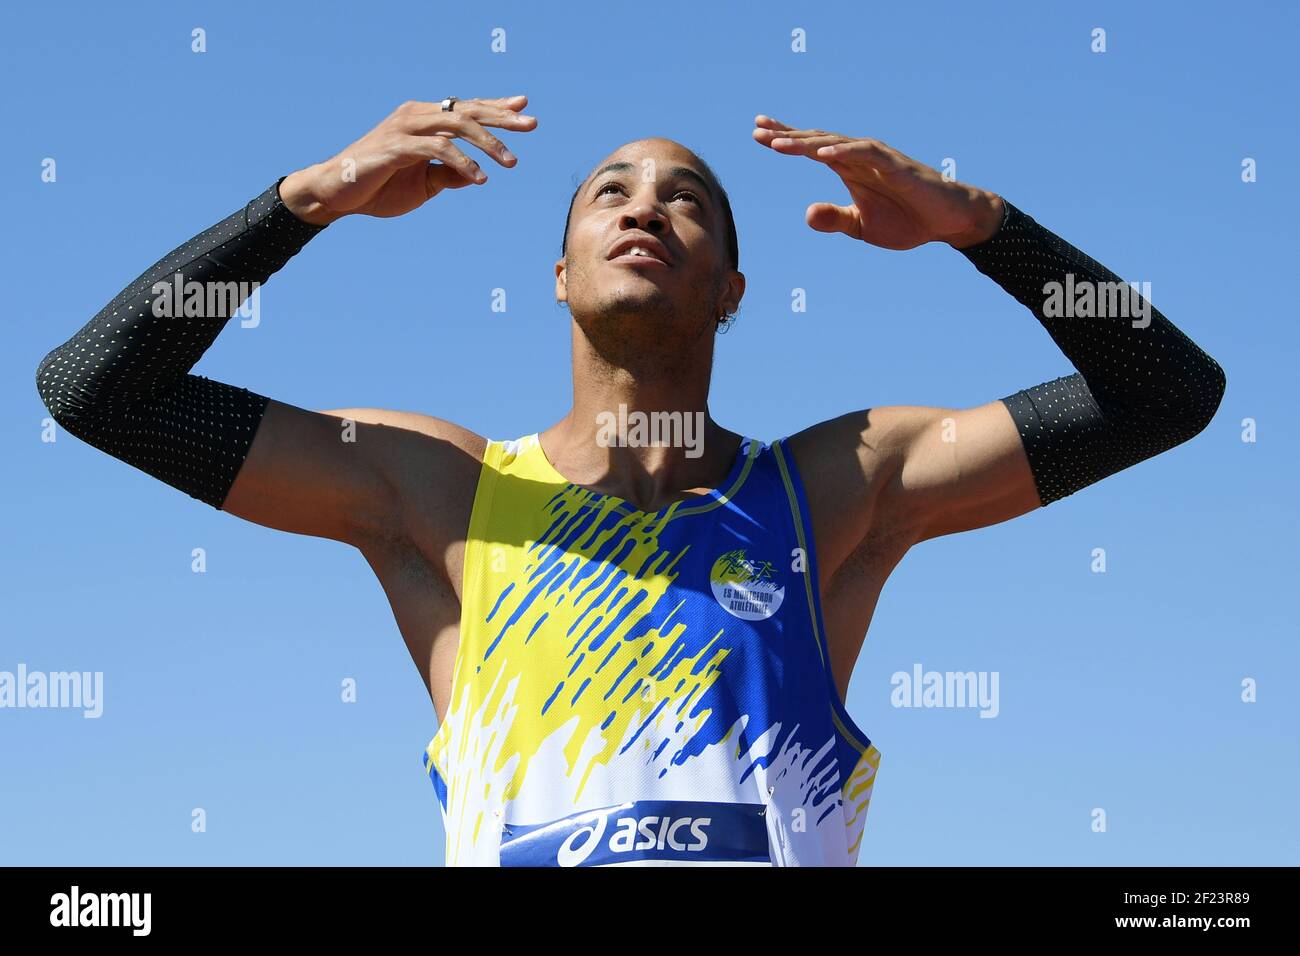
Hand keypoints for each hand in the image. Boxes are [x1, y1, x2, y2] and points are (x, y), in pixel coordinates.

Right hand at [280, 95, 537, 224]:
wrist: (337, 193)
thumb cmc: (379, 186)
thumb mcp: (424, 184)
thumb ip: (449, 175)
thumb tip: (475, 175)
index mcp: (422, 120)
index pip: (464, 108)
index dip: (494, 108)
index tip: (524, 110)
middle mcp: (415, 116)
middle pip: (466, 110)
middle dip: (501, 118)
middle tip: (531, 125)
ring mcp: (405, 128)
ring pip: (456, 125)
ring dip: (488, 143)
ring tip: (511, 162)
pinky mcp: (396, 146)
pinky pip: (437, 149)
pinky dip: (462, 162)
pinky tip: (479, 177)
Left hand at [752, 115, 1003, 249]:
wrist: (946, 222)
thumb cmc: (907, 220)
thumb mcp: (862, 227)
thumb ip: (835, 219)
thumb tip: (807, 214)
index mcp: (849, 170)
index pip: (811, 149)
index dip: (786, 140)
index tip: (758, 133)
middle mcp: (859, 158)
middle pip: (817, 140)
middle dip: (786, 134)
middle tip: (757, 128)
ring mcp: (876, 159)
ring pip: (836, 143)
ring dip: (806, 142)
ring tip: (777, 142)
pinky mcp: (895, 166)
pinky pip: (865, 154)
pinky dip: (843, 151)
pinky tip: (821, 152)